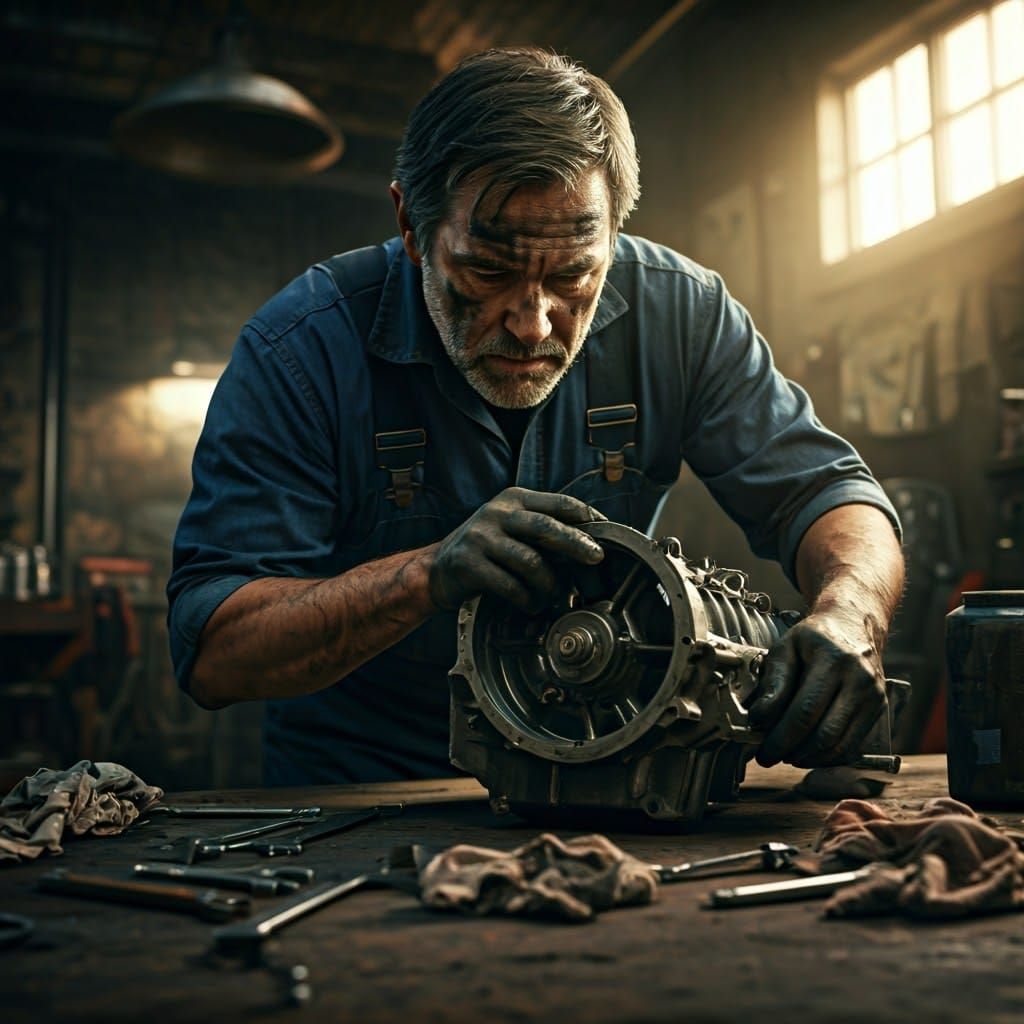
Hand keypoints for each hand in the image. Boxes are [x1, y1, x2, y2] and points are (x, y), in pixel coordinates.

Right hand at [428, 487, 605, 611]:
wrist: (436, 569)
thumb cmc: (484, 549)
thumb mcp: (510, 526)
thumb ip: (542, 527)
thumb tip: (590, 543)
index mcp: (513, 499)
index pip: (559, 503)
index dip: (587, 518)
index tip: (605, 534)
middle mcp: (496, 513)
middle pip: (547, 527)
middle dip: (577, 544)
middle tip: (596, 559)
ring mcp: (480, 538)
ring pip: (530, 561)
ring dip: (549, 583)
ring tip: (553, 594)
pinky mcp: (469, 564)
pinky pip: (510, 585)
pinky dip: (526, 599)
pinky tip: (530, 604)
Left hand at [747, 608, 886, 767]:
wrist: (853, 624)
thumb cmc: (814, 637)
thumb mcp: (786, 647)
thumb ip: (774, 681)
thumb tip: (760, 717)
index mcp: (832, 659)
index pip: (805, 711)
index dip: (781, 737)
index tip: (763, 751)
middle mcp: (859, 678)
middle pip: (824, 733)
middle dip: (792, 751)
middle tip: (770, 757)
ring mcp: (873, 695)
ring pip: (841, 745)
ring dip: (810, 758)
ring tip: (788, 755)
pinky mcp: (879, 708)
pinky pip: (854, 744)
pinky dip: (829, 757)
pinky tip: (809, 754)